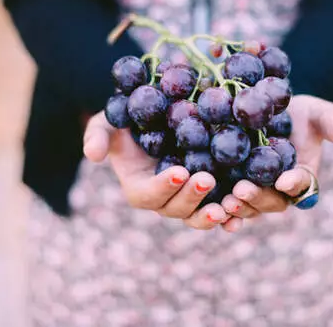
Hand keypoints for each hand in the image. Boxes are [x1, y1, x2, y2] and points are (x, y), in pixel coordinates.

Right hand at [83, 112, 242, 231]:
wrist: (157, 116)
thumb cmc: (128, 119)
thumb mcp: (107, 121)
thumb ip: (96, 135)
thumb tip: (92, 155)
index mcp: (138, 186)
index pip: (148, 195)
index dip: (162, 187)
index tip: (178, 172)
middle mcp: (163, 198)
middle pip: (175, 209)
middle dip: (190, 198)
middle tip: (206, 179)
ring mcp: (187, 198)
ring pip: (197, 216)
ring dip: (211, 215)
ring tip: (227, 206)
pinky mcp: (209, 193)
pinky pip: (219, 210)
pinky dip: (230, 217)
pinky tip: (241, 215)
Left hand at [222, 95, 332, 218]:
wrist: (264, 110)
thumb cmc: (297, 112)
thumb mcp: (315, 111)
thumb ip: (330, 121)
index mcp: (302, 176)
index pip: (303, 185)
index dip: (295, 184)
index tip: (285, 179)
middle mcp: (279, 190)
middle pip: (272, 202)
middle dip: (258, 198)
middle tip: (243, 189)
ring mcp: (255, 191)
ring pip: (249, 207)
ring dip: (238, 207)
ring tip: (226, 199)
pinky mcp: (230, 187)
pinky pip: (226, 204)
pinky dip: (219, 211)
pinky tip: (211, 210)